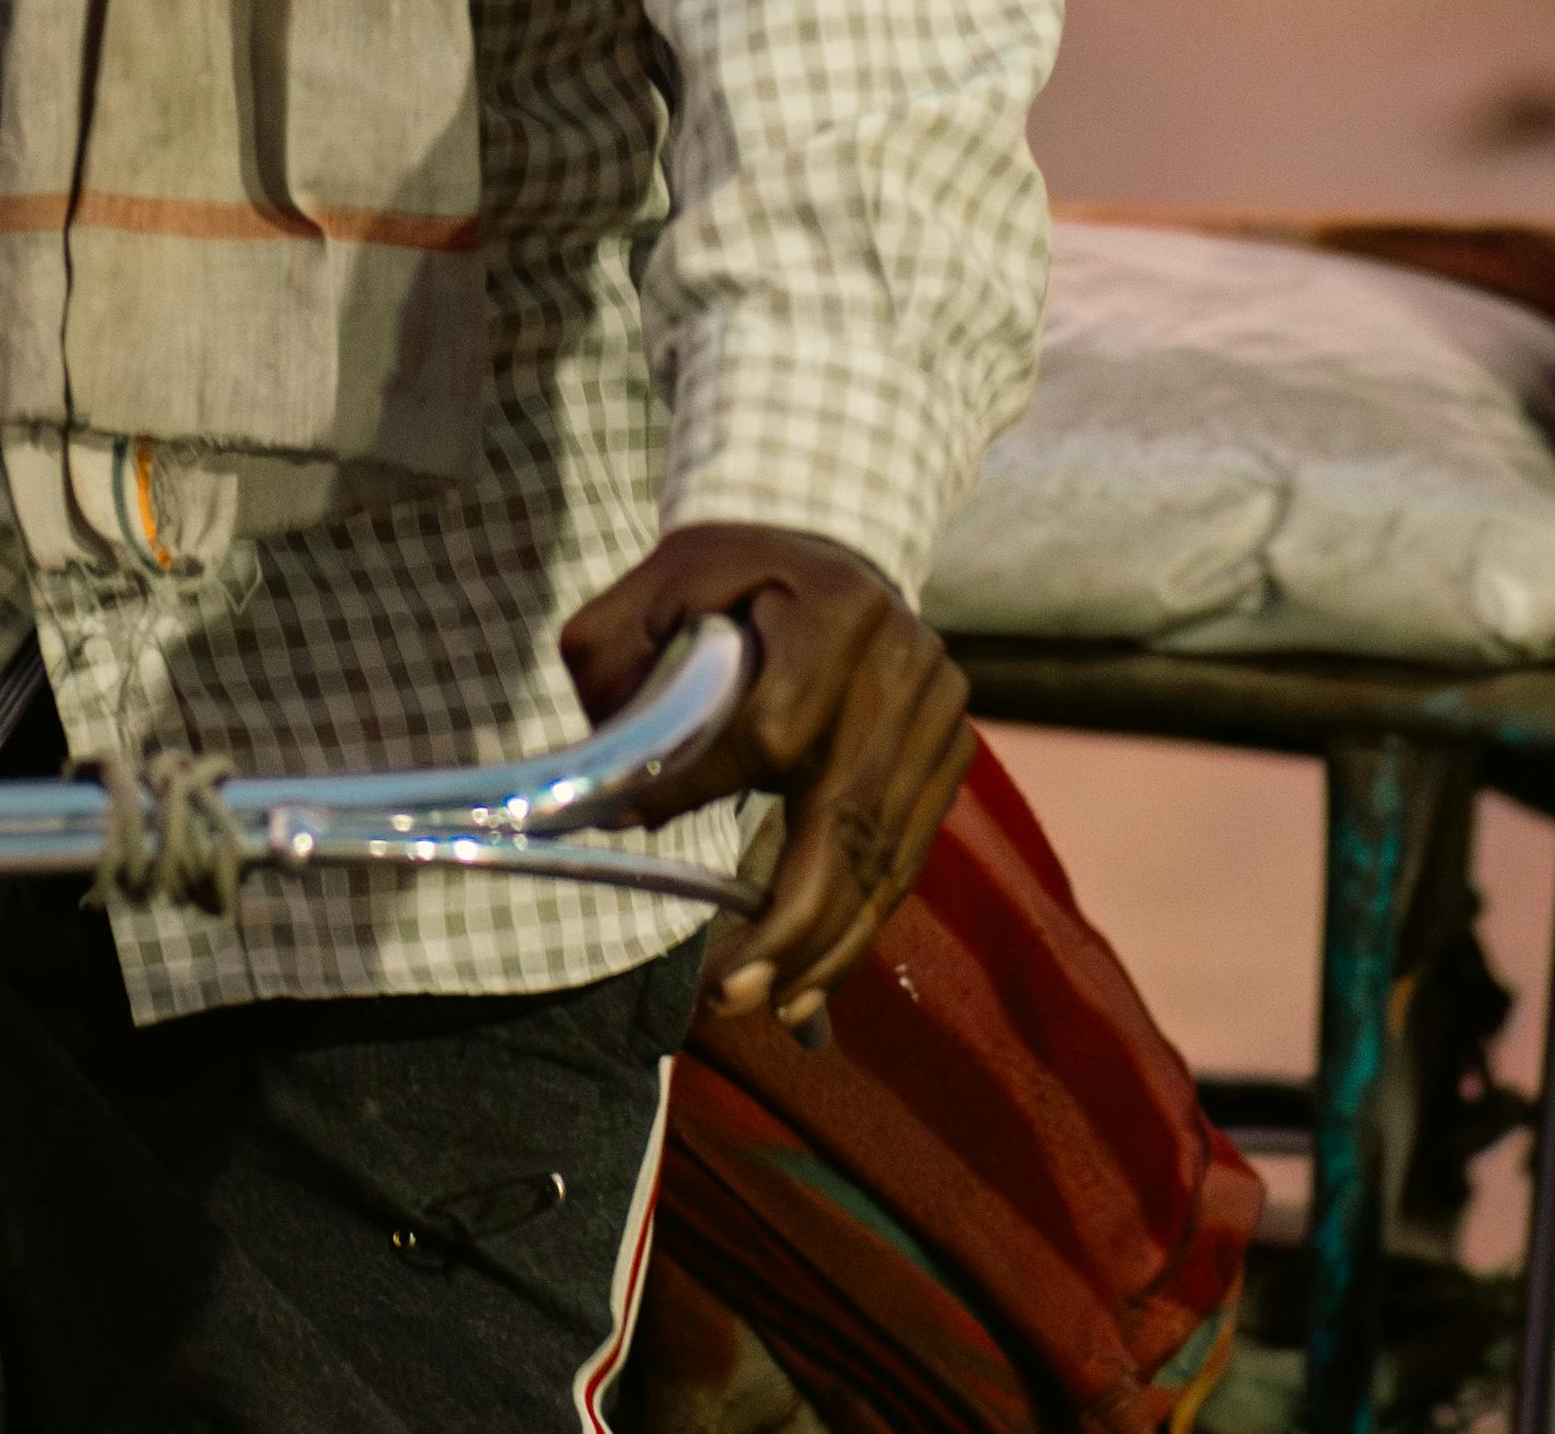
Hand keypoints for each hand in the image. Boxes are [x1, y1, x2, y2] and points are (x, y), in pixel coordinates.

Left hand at [561, 520, 973, 1031]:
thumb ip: (617, 662)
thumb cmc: (724, 579)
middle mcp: (906, 660)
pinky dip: (857, 923)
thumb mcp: (656, 585)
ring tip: (763, 1005)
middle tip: (728, 994)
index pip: (772, 728)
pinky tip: (810, 981)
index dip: (703, 786)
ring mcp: (939, 711)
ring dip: (823, 944)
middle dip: (788, 920)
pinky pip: (902, 857)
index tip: (634, 820)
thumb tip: (604, 792)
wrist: (824, 549)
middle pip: (846, 813)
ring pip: (882, 854)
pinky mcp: (950, 753)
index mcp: (836, 608)